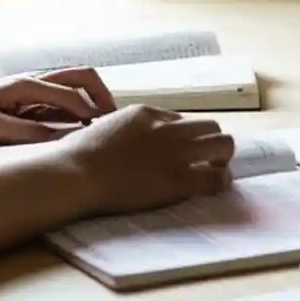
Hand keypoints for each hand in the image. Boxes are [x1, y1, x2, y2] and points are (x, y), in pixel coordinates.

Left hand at [0, 67, 117, 144]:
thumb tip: (61, 139)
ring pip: (76, 85)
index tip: (104, 136)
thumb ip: (25, 132)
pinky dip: (80, 108)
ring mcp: (34, 88)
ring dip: (93, 100)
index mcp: (27, 85)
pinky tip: (81, 129)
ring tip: (103, 127)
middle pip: (83, 77)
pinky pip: (63, 98)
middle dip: (103, 96)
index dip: (91, 115)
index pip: (72, 96)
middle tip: (113, 123)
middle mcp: (35, 81)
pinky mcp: (31, 98)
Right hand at [58, 104, 234, 215]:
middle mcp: (167, 128)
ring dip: (222, 158)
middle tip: (205, 160)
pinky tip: (213, 187)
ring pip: (223, 144)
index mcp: (146, 113)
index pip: (180, 120)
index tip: (178, 151)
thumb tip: (123, 140)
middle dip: (210, 143)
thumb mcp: (102, 127)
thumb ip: (121, 129)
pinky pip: (217, 177)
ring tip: (214, 171)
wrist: (77, 173)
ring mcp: (176, 152)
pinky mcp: (179, 179)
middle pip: (210, 127)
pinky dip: (221, 181)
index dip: (183, 137)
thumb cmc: (76, 155)